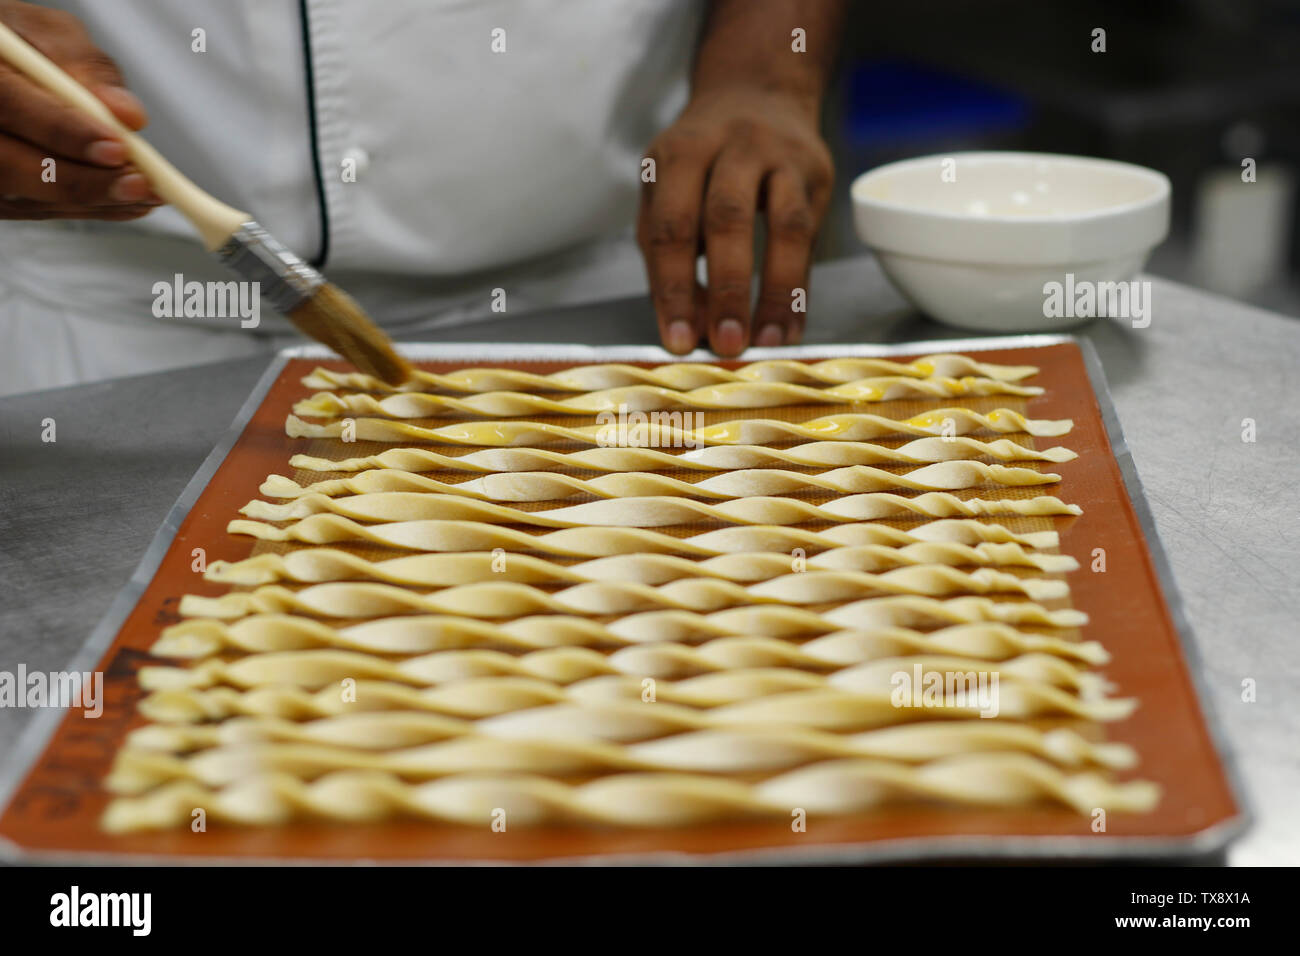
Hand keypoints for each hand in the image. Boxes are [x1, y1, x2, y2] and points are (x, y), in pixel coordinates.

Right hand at [0, 0, 160, 220]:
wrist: (2, 66)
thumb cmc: (27, 45)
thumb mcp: (51, 34)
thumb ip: (86, 67)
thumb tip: (129, 116)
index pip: (10, 106)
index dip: (64, 131)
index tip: (117, 147)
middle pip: (11, 166)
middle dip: (82, 180)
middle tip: (138, 184)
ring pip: (26, 197)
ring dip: (93, 201)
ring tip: (147, 194)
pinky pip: (37, 209)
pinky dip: (88, 208)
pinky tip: (128, 203)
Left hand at [638, 87, 832, 356]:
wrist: (757, 92)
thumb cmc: (701, 163)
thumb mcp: (668, 193)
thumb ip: (669, 258)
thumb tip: (691, 326)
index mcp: (677, 153)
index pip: (671, 226)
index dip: (674, 288)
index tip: (678, 340)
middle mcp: (728, 145)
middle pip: (725, 218)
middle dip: (725, 289)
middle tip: (725, 344)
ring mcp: (778, 154)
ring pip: (782, 225)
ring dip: (772, 291)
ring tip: (765, 343)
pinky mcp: (815, 171)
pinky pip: (811, 235)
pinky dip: (799, 288)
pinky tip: (791, 327)